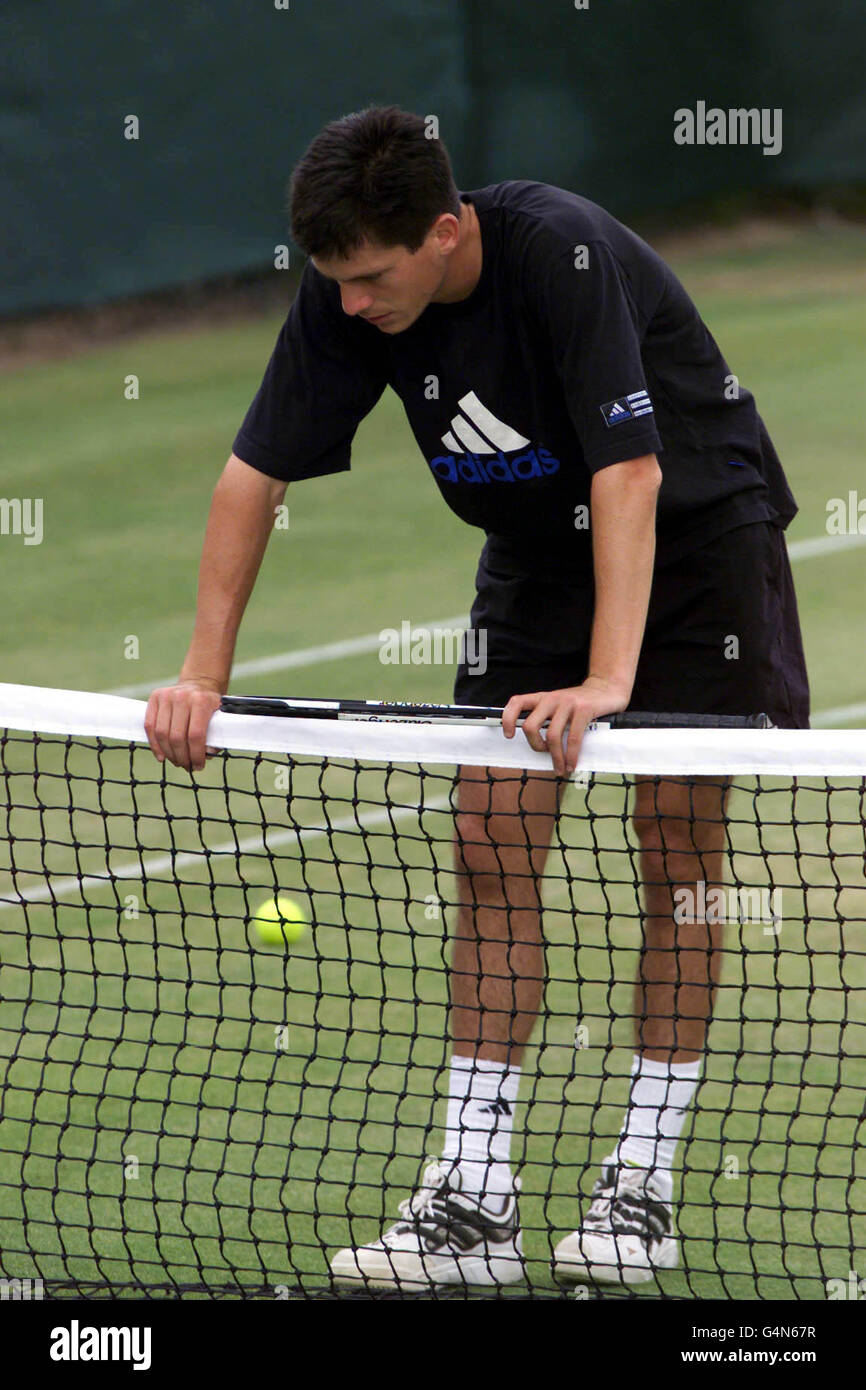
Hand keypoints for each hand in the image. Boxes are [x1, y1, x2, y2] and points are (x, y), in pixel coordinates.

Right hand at [144, 679, 222, 770]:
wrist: (199, 683)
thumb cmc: (210, 706)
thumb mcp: (220, 717)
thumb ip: (216, 737)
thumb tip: (206, 755)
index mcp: (202, 701)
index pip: (195, 735)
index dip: (196, 755)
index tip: (198, 766)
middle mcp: (183, 697)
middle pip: (177, 737)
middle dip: (182, 757)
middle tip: (186, 766)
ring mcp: (167, 696)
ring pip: (162, 733)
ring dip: (169, 754)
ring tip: (177, 761)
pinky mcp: (155, 697)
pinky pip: (149, 726)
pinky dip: (154, 744)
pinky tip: (161, 756)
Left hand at [502, 676, 630, 776]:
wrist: (607, 688)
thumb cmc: (581, 702)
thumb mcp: (559, 704)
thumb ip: (547, 717)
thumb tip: (538, 745)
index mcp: (543, 698)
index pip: (517, 702)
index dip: (508, 719)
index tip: (509, 735)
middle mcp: (552, 698)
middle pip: (530, 725)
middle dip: (535, 746)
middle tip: (543, 754)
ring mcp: (567, 703)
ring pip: (552, 736)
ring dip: (555, 757)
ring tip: (560, 768)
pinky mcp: (584, 709)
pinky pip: (573, 738)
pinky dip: (571, 755)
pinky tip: (572, 763)